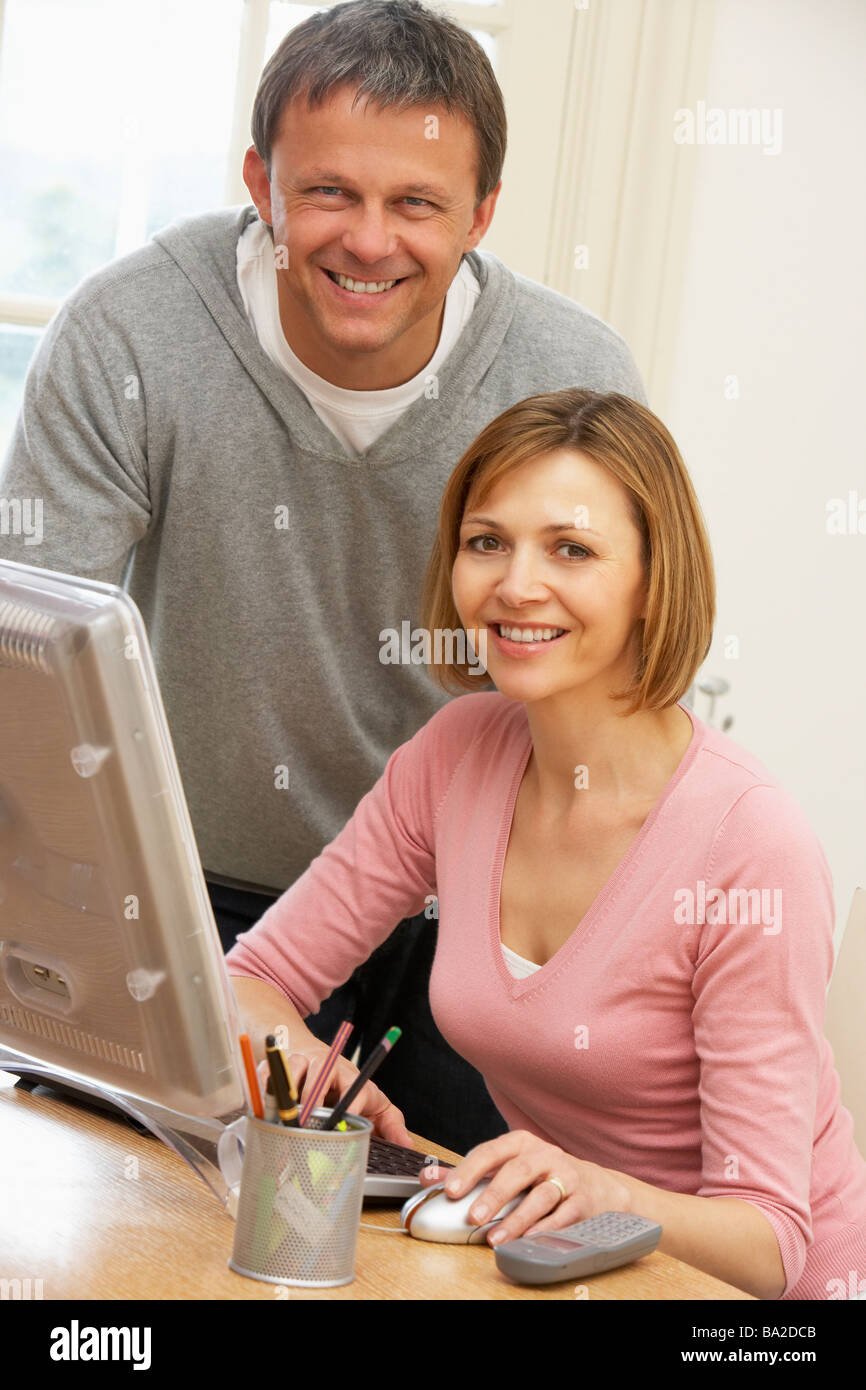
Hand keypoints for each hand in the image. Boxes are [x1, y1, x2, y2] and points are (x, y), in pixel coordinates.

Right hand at [257, 1051, 412, 1147]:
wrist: (320, 1055)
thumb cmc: (348, 1086)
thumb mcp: (375, 1103)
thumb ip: (391, 1123)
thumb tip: (408, 1145)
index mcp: (352, 1077)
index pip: (354, 1090)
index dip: (349, 1110)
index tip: (342, 1129)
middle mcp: (327, 1065)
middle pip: (321, 1076)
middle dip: (312, 1104)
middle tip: (306, 1129)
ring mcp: (302, 1060)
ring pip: (294, 1071)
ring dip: (287, 1098)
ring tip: (284, 1123)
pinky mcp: (281, 1061)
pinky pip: (269, 1072)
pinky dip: (264, 1089)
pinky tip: (264, 1110)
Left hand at [419, 1131, 631, 1244]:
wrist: (599, 1186)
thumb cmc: (544, 1175)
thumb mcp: (509, 1166)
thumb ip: (470, 1173)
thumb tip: (428, 1176)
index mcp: (521, 1143)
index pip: (491, 1151)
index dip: (470, 1170)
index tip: (452, 1190)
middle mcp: (545, 1156)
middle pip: (518, 1171)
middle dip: (494, 1194)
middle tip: (473, 1216)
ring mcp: (566, 1177)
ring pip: (541, 1196)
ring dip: (517, 1219)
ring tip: (495, 1238)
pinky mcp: (583, 1201)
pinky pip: (563, 1216)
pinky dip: (545, 1229)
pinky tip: (528, 1240)